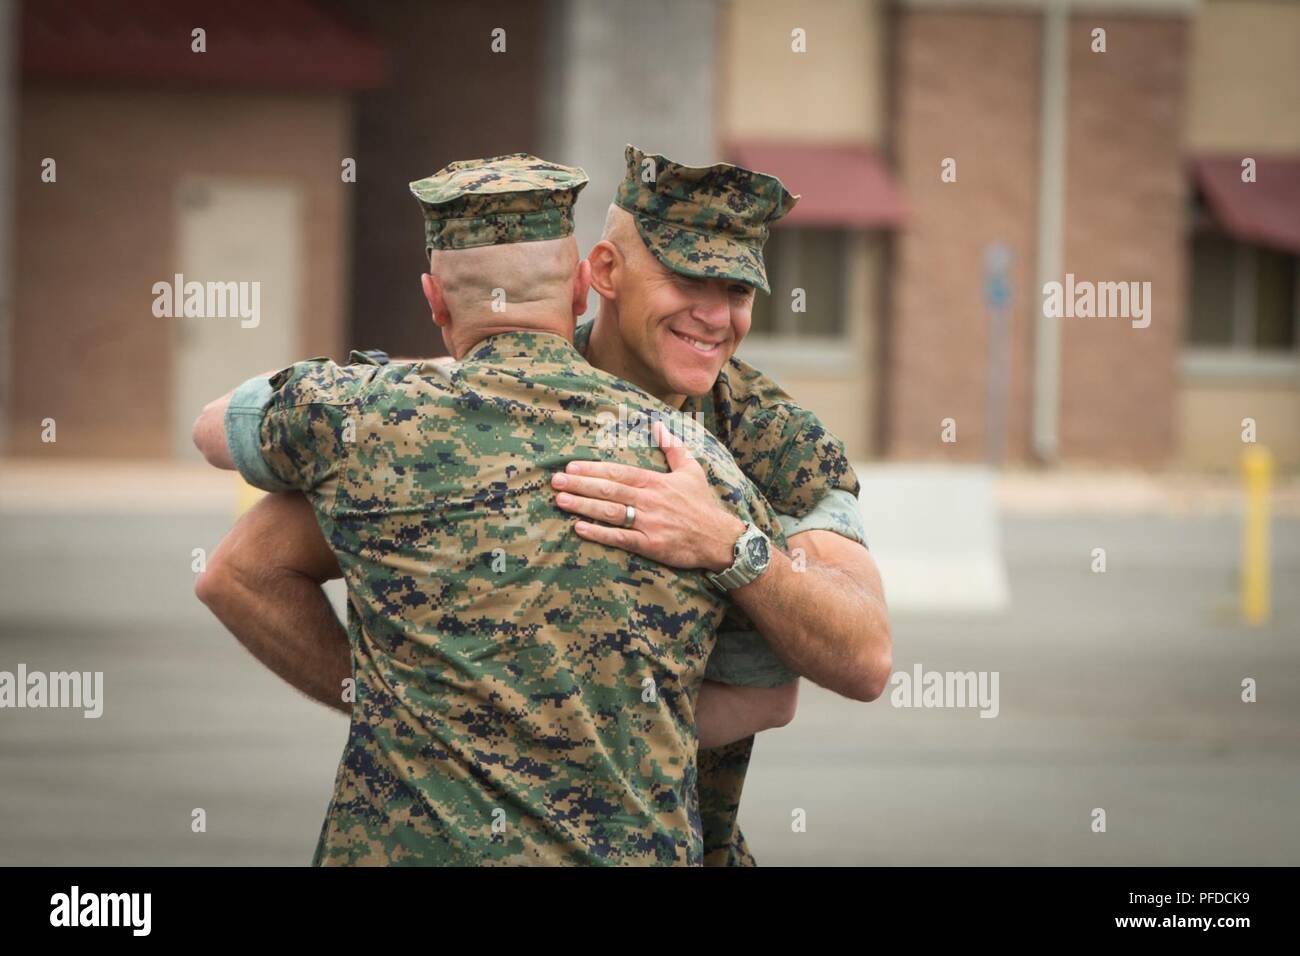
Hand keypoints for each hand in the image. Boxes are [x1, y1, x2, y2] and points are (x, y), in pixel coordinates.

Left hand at [552, 421, 744, 571]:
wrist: (720, 539)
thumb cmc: (703, 504)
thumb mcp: (691, 470)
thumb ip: (673, 447)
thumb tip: (659, 426)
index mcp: (656, 482)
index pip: (619, 472)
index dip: (593, 469)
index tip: (571, 467)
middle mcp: (650, 500)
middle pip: (609, 490)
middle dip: (580, 485)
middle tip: (555, 482)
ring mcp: (650, 523)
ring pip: (611, 512)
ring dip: (583, 506)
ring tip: (560, 501)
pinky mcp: (652, 545)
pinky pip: (621, 538)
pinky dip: (600, 533)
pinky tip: (579, 528)